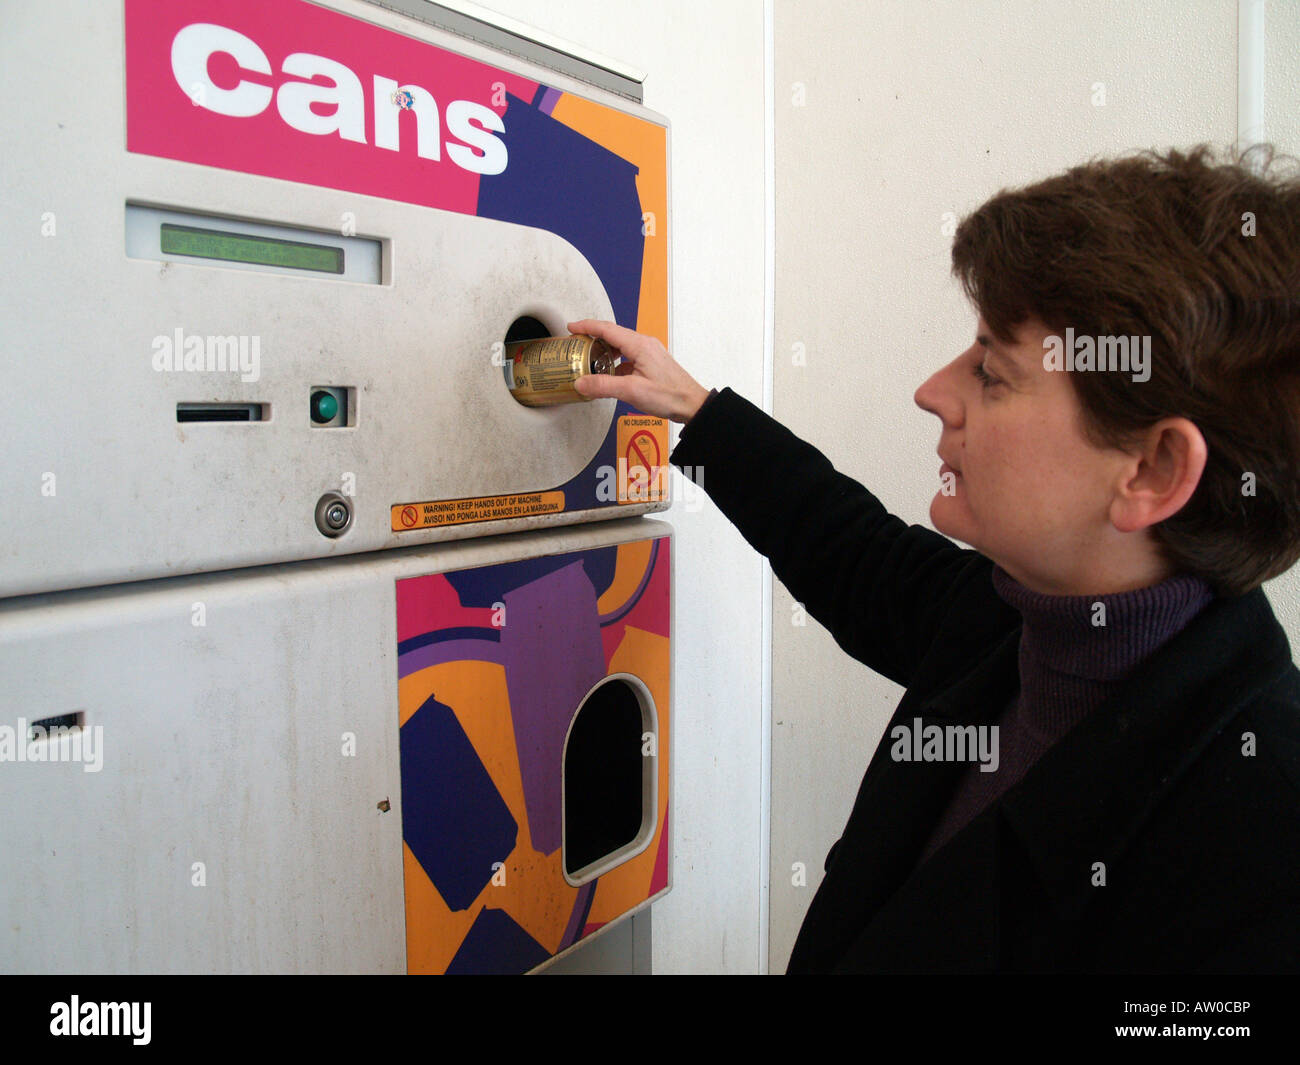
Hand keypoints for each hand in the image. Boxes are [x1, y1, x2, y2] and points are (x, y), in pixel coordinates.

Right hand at [567, 319, 710, 423]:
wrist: (691, 404)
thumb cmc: (669, 395)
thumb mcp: (632, 391)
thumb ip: (604, 386)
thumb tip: (580, 383)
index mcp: (639, 345)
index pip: (607, 329)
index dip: (587, 326)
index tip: (571, 327)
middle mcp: (644, 344)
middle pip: (613, 334)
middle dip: (592, 337)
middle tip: (576, 344)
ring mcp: (649, 353)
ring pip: (620, 345)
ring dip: (604, 350)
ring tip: (588, 359)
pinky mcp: (651, 362)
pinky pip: (628, 356)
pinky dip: (615, 361)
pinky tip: (609, 373)